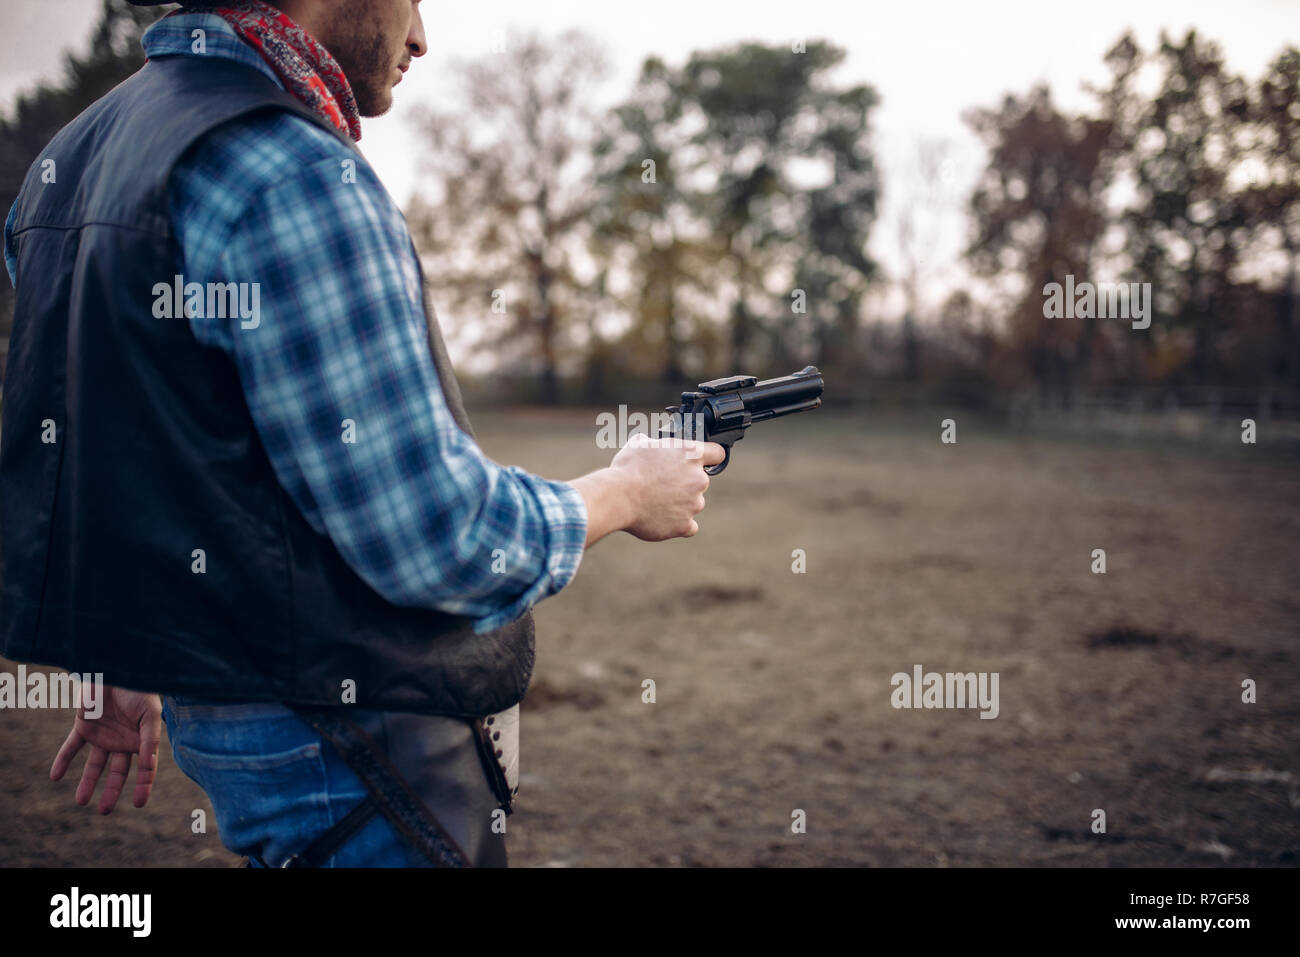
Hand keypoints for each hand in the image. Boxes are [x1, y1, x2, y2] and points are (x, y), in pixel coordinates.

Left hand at [50, 684, 162, 813]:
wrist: (116, 668)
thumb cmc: (140, 690)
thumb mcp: (150, 715)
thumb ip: (150, 739)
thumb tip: (150, 765)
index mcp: (141, 741)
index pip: (144, 769)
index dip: (143, 786)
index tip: (139, 804)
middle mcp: (122, 742)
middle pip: (117, 772)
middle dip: (111, 791)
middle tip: (104, 811)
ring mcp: (103, 736)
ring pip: (94, 765)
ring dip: (87, 782)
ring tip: (81, 801)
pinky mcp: (83, 727)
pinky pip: (71, 747)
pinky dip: (62, 761)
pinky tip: (55, 776)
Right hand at [609, 433, 724, 540]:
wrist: (618, 497)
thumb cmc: (627, 468)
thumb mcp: (639, 443)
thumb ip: (655, 444)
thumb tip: (651, 443)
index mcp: (691, 455)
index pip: (717, 454)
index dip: (710, 457)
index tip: (703, 462)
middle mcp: (698, 479)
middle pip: (699, 481)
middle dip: (684, 483)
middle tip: (660, 484)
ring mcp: (694, 504)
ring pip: (692, 503)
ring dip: (679, 503)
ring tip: (654, 502)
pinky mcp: (685, 525)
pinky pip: (688, 526)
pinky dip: (678, 524)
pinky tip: (662, 519)